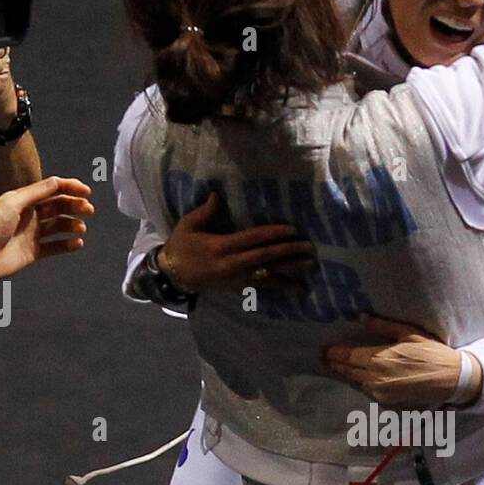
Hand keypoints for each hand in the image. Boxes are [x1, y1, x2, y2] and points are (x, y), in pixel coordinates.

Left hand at [0, 176, 93, 281]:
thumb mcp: (11, 203)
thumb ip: (35, 192)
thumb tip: (57, 181)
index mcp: (23, 200)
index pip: (51, 190)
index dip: (69, 188)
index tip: (86, 192)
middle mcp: (29, 215)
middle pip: (58, 207)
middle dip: (75, 206)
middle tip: (88, 210)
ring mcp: (32, 234)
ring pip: (59, 226)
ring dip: (72, 225)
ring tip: (80, 229)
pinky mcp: (33, 252)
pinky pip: (55, 247)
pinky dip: (67, 245)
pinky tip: (77, 243)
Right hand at [156, 192, 317, 293]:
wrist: (174, 275)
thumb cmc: (181, 246)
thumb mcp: (188, 225)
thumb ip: (204, 211)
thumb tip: (217, 196)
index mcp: (220, 246)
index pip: (252, 238)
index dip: (273, 234)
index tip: (292, 229)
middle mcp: (231, 264)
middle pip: (265, 257)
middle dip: (288, 252)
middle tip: (309, 248)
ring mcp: (236, 279)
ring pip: (268, 275)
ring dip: (290, 271)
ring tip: (309, 266)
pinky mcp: (238, 289)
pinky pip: (262, 288)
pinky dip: (280, 287)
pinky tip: (297, 287)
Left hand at [324, 314, 482, 405]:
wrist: (450, 379)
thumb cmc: (431, 352)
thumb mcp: (408, 333)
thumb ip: (383, 327)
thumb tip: (361, 317)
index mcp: (378, 359)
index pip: (348, 356)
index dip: (334, 353)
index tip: (325, 349)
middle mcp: (374, 378)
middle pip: (348, 370)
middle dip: (335, 363)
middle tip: (325, 357)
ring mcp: (380, 392)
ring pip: (356, 382)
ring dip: (346, 373)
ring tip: (337, 366)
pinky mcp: (387, 402)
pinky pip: (367, 390)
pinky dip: (360, 382)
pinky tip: (357, 377)